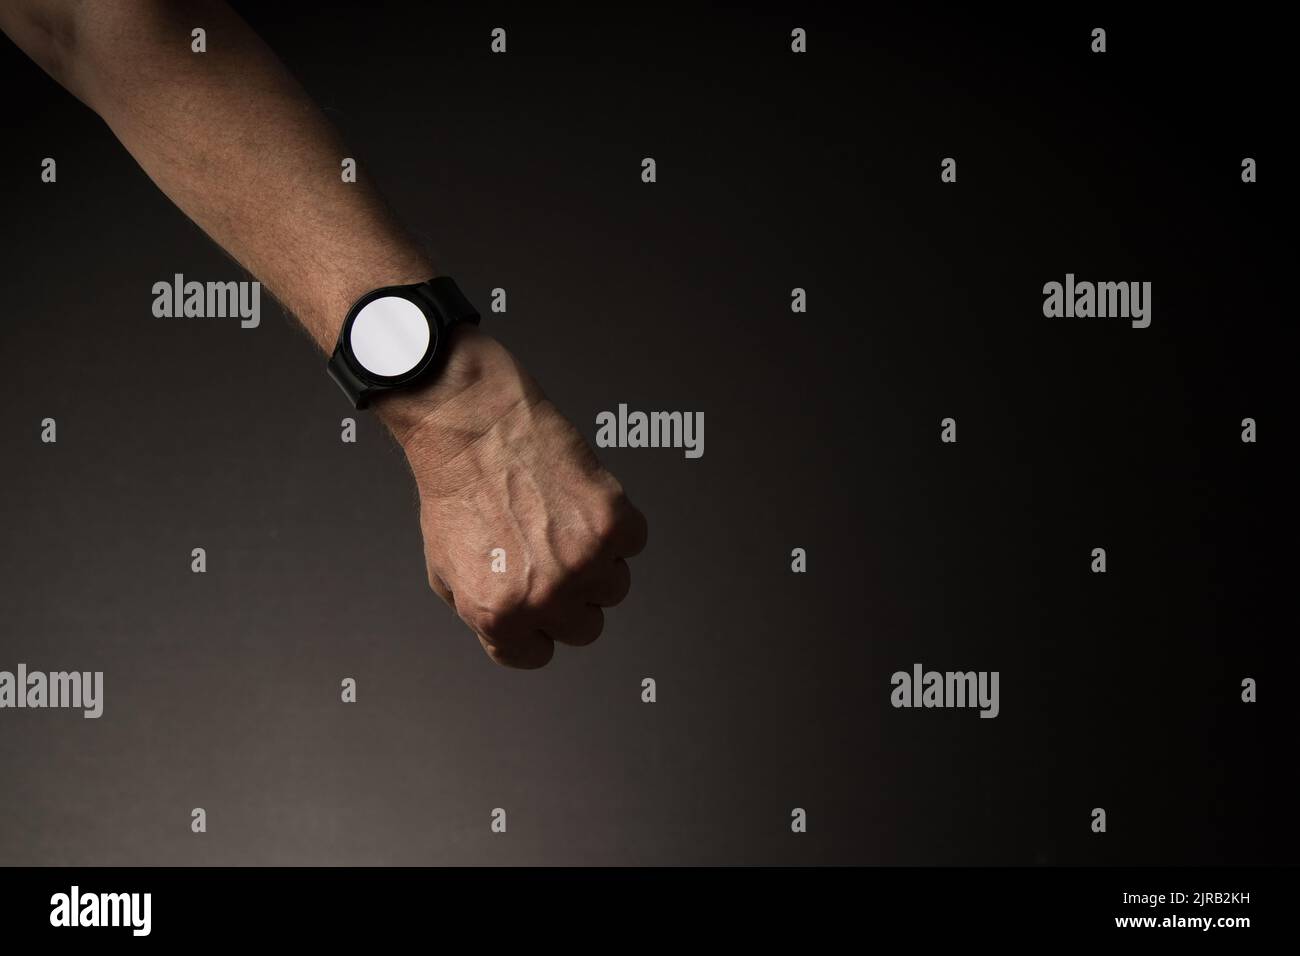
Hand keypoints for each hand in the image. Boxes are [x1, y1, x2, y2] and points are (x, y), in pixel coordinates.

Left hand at [375, 327, 647, 667]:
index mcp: (501, 618)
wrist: (473, 429)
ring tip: (561, 521)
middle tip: (550, 555)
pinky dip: (616, 523)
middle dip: (571, 597)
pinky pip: (633, 542)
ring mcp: (583, 562)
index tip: (535, 597)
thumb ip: (484, 615)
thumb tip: (516, 632)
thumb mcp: (445, 573)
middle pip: (586, 628)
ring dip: (596, 560)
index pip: (540, 653)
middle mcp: (545, 597)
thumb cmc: (454, 490)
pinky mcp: (612, 523)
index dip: (537, 622)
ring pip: (615, 587)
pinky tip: (580, 500)